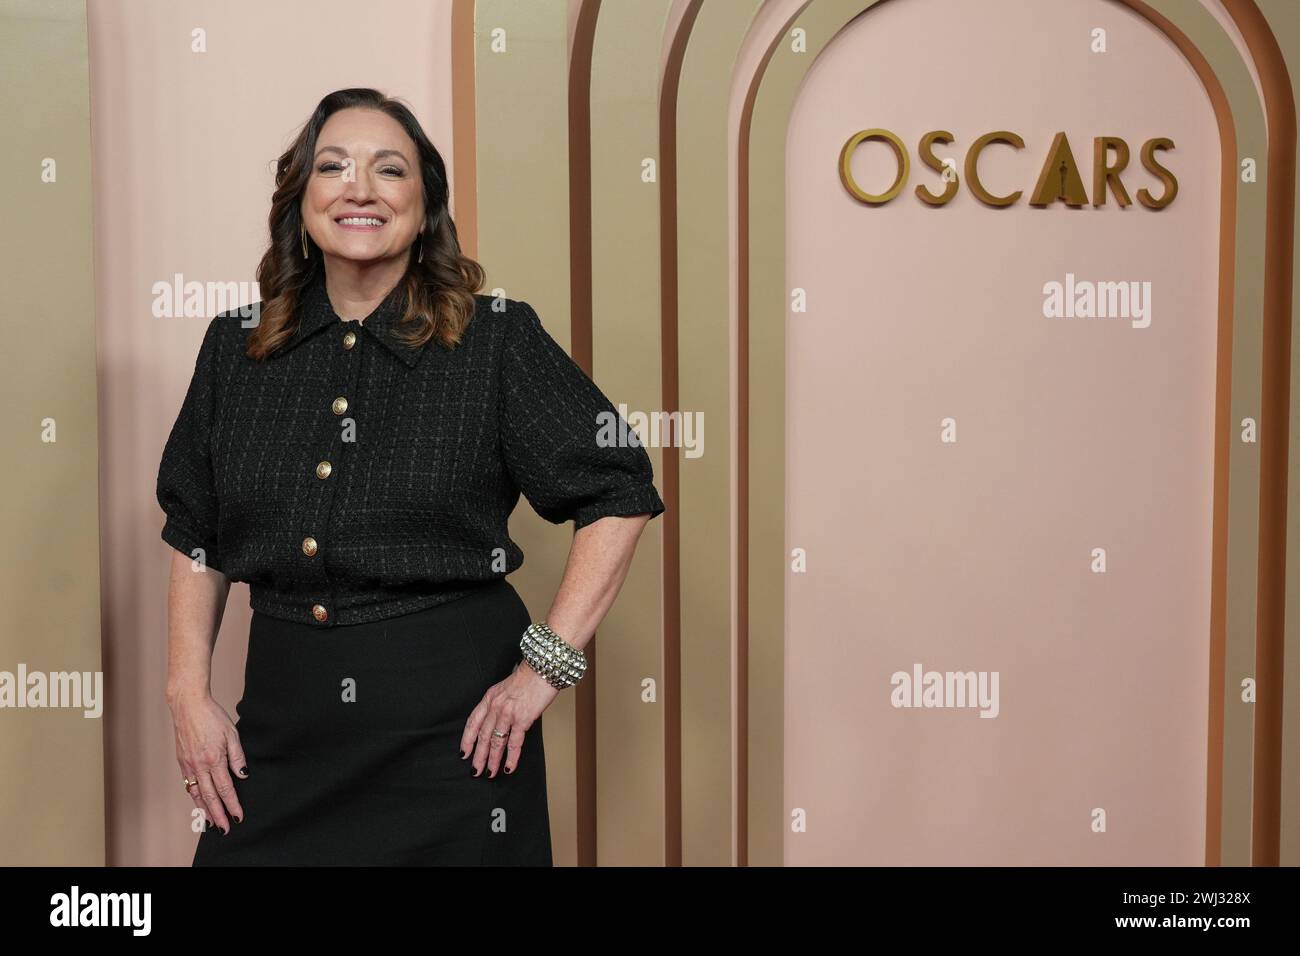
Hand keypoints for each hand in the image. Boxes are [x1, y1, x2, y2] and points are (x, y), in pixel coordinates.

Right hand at [170, 691, 246, 832]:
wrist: (188, 706)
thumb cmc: (212, 717)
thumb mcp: (232, 733)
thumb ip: (238, 757)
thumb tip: (242, 776)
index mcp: (214, 759)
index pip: (225, 788)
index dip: (232, 804)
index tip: (238, 816)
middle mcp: (199, 765)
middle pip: (210, 797)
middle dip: (218, 815)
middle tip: (225, 829)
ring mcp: (188, 765)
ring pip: (197, 794)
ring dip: (204, 810)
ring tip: (210, 823)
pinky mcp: (182, 762)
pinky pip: (189, 784)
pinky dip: (194, 797)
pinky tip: (199, 803)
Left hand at [461, 661, 559, 777]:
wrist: (543, 669)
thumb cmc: (529, 677)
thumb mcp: (506, 687)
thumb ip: (500, 703)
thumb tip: (499, 720)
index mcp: (489, 698)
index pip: (473, 722)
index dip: (467, 740)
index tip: (464, 753)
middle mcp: (495, 707)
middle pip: (482, 736)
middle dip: (478, 756)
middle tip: (475, 771)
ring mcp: (508, 714)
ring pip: (496, 742)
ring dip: (492, 760)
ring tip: (490, 773)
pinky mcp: (522, 719)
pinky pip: (514, 743)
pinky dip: (511, 757)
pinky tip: (509, 767)